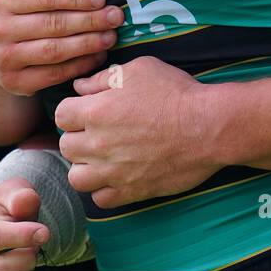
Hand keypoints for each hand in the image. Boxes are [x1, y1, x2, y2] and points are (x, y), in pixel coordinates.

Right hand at [0, 0, 124, 95]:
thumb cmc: (20, 16)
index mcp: (4, 1)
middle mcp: (1, 30)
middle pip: (53, 24)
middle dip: (89, 21)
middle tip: (115, 17)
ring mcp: (6, 59)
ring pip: (55, 51)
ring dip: (88, 44)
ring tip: (111, 37)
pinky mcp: (15, 82)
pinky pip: (55, 74)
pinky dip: (80, 65)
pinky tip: (98, 55)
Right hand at [0, 178, 48, 270]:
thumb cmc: (3, 206)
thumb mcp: (10, 193)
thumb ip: (18, 195)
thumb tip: (26, 199)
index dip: (20, 236)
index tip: (44, 233)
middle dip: (25, 258)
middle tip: (35, 244)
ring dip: (25, 267)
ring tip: (26, 251)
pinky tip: (20, 262)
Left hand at [55, 56, 221, 207]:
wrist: (209, 126)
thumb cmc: (175, 93)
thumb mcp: (137, 70)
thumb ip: (103, 78)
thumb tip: (81, 88)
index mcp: (95, 112)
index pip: (61, 115)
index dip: (74, 110)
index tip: (88, 109)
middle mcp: (98, 144)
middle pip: (66, 146)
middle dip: (78, 136)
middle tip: (98, 131)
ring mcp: (114, 172)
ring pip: (76, 177)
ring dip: (85, 166)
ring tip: (102, 157)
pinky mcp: (132, 191)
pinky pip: (101, 199)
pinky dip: (104, 189)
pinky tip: (117, 175)